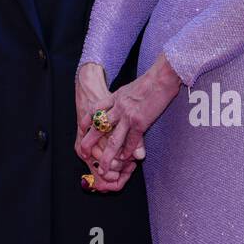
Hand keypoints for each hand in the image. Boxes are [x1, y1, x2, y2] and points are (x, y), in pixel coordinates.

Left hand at [80, 54, 181, 191]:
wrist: (162, 77)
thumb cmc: (149, 81)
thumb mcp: (129, 88)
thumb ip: (122, 98)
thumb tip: (119, 103)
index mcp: (114, 97)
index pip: (94, 110)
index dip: (86, 120)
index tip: (81, 129)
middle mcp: (118, 107)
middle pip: (98, 127)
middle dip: (89, 141)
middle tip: (83, 152)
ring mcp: (128, 115)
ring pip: (113, 140)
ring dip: (107, 156)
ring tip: (103, 167)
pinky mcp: (140, 122)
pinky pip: (131, 141)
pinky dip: (128, 152)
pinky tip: (126, 159)